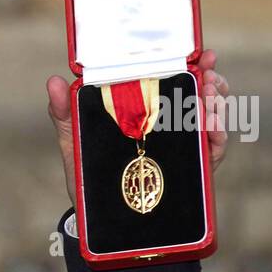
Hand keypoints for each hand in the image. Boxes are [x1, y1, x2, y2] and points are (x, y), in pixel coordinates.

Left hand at [46, 49, 230, 205]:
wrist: (95, 217)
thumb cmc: (87, 172)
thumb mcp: (74, 139)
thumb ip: (64, 111)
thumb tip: (53, 82)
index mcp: (147, 111)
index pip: (175, 80)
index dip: (193, 64)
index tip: (201, 54)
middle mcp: (171, 126)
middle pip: (201, 95)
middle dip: (211, 80)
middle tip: (208, 75)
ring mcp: (184, 147)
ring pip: (212, 119)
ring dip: (216, 105)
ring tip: (209, 97)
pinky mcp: (191, 171)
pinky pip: (213, 151)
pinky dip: (217, 137)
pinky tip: (213, 128)